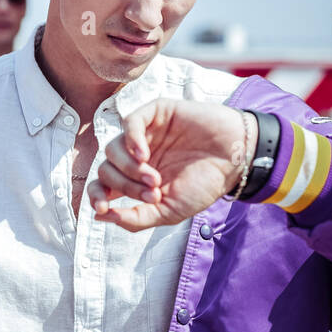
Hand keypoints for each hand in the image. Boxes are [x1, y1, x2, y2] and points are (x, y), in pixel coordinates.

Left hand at [87, 99, 256, 231]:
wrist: (236, 160)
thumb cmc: (205, 185)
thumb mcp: (169, 211)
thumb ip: (136, 218)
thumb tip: (98, 217)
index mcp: (135, 180)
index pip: (102, 185)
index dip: (96, 196)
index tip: (103, 207)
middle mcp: (135, 157)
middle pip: (106, 169)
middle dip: (126, 186)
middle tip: (154, 192)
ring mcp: (144, 134)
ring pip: (112, 148)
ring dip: (129, 168)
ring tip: (155, 179)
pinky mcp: (156, 113)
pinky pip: (130, 122)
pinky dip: (130, 140)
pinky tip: (143, 154)